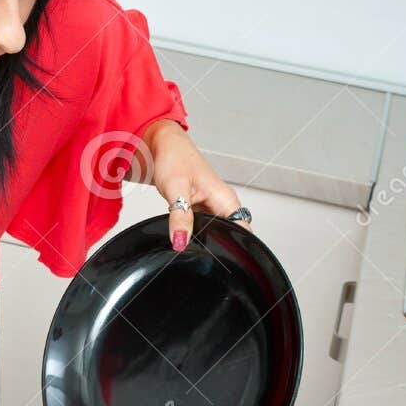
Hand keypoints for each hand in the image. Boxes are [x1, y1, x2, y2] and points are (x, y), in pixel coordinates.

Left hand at [137, 119, 250, 251]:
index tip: (223, 260)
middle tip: (203, 258)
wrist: (163, 145)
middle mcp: (223, 203)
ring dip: (208, 241)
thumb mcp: (176, 190)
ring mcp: (213, 206)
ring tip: (194, 248)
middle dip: (221, 248)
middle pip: (232, 234)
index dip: (238, 248)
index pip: (243, 231)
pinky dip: (198, 233)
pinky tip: (188, 237)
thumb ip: (180, 218)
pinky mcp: (202, 208)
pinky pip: (206, 226)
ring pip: (218, 231)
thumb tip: (180, 242)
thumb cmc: (173, 159)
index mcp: (225, 199)